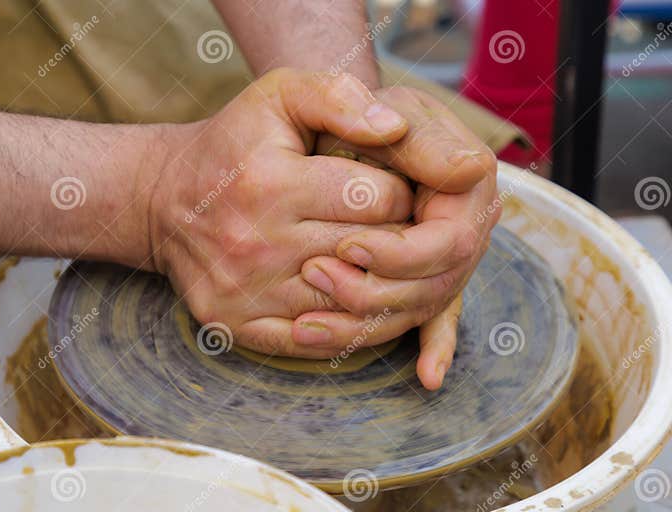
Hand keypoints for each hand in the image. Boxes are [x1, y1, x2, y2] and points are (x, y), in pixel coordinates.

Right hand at [146, 69, 416, 357]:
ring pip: (351, 302)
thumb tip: (397, 128)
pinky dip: (344, 323)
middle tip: (393, 225)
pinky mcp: (235, 324)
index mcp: (271, 184)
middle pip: (371, 253)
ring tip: (372, 257)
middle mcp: (255, 243)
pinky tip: (347, 293)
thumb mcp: (278, 95)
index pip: (379, 199)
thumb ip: (339, 97)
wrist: (164, 199)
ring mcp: (243, 292)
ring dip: (375, 281)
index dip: (399, 193)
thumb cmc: (235, 144)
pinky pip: (316, 341)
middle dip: (395, 238)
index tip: (389, 189)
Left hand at [303, 87, 498, 388]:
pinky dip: (433, 348)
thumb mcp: (389, 112)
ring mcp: (448, 258)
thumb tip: (469, 169)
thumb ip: (421, 137)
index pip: (447, 241)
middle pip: (436, 284)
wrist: (348, 128)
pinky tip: (427, 377)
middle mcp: (465, 227)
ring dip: (370, 322)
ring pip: (422, 308)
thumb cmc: (364, 117)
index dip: (399, 254)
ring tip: (309, 327)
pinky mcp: (427, 278)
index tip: (346, 245)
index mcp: (467, 186)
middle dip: (375, 290)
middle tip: (316, 276)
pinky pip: (436, 320)